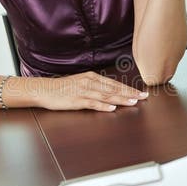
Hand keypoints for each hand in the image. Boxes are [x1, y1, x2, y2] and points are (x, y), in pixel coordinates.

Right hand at [28, 71, 148, 111]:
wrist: (43, 89)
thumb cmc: (61, 88)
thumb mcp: (80, 83)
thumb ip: (94, 87)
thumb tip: (108, 93)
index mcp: (91, 77)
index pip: (114, 84)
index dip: (128, 88)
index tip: (140, 92)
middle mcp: (89, 82)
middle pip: (113, 89)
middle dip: (129, 93)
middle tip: (143, 97)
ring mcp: (83, 91)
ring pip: (106, 95)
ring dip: (120, 99)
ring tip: (132, 102)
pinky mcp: (76, 100)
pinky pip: (92, 103)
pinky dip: (103, 105)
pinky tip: (112, 108)